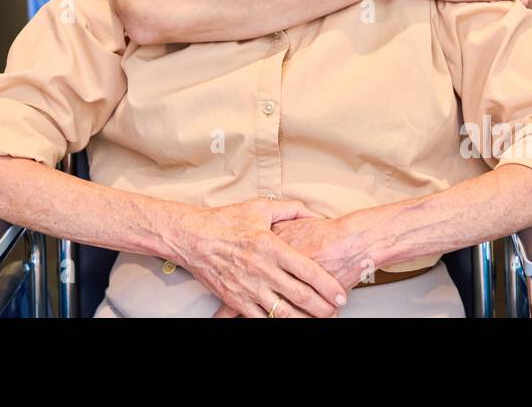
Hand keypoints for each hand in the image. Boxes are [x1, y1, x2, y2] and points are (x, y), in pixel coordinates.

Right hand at [168, 199, 348, 318]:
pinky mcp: (235, 300)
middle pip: (300, 295)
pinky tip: (288, 322)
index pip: (307, 271)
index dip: (328, 286)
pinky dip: (276, 323)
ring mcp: (248, 287)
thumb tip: (315, 213)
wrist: (191, 237)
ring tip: (317, 320)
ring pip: (283, 313)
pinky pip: (260, 319)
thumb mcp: (260, 208)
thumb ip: (291, 209)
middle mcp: (261, 269)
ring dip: (304, 319)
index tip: (340, 294)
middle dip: (323, 307)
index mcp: (270, 246)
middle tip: (335, 311)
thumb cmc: (224, 221)